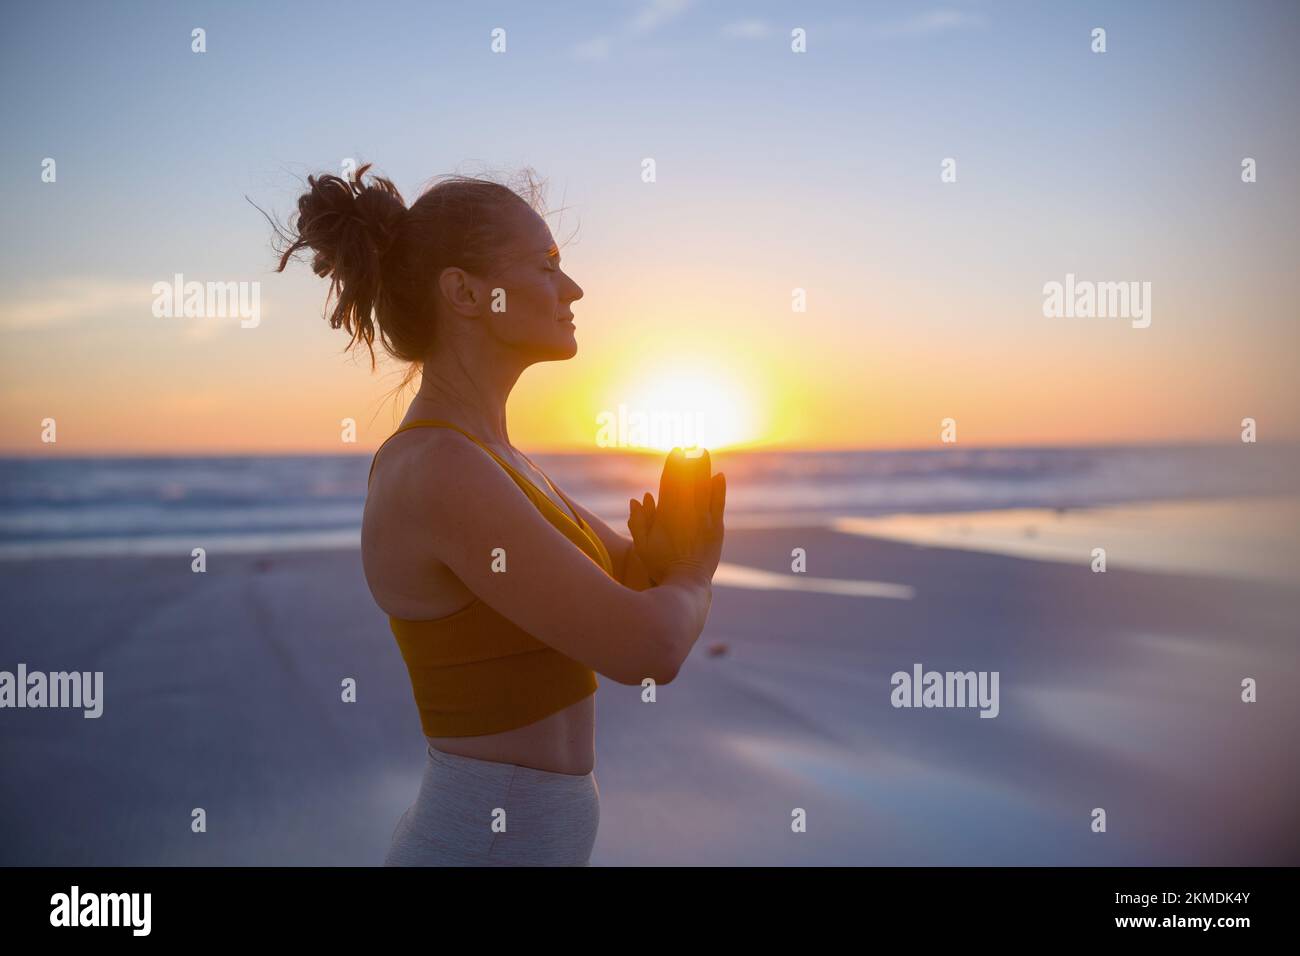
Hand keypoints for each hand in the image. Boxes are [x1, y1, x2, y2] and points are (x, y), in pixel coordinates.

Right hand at [627, 447, 725, 584]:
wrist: (686, 584)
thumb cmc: (660, 565)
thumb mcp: (642, 546)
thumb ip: (639, 522)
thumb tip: (638, 499)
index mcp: (666, 516)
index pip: (669, 484)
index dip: (672, 466)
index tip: (675, 451)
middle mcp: (686, 515)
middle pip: (688, 482)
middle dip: (688, 462)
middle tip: (690, 445)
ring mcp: (704, 521)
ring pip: (704, 489)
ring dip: (704, 469)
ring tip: (703, 452)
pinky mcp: (716, 529)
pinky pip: (718, 504)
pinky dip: (719, 489)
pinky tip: (719, 475)